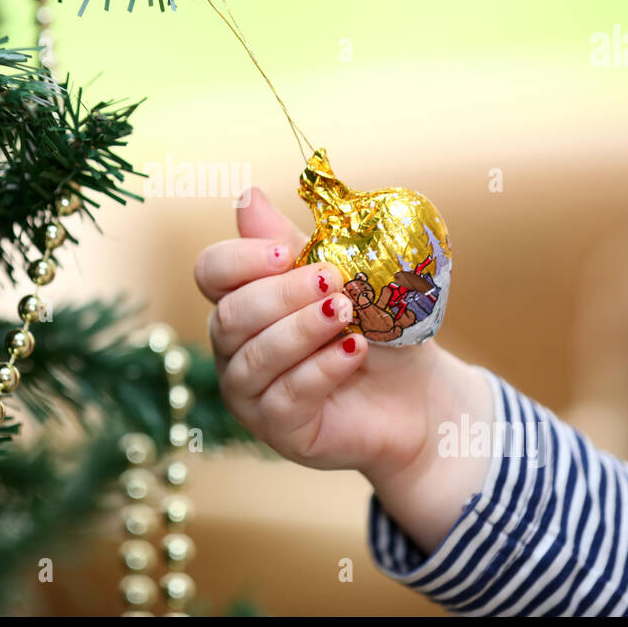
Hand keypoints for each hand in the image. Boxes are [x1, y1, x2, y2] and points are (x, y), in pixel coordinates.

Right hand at [194, 186, 494, 552]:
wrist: (416, 392)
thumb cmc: (372, 326)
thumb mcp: (341, 276)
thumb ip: (294, 244)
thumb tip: (246, 196)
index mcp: (241, 301)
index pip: (211, 272)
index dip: (239, 259)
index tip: (284, 252)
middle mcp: (233, 348)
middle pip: (229, 316)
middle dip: (281, 295)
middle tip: (333, 281)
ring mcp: (249, 393)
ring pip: (254, 358)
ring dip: (303, 329)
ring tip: (347, 312)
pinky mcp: (277, 430)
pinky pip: (286, 397)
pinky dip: (322, 368)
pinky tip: (355, 350)